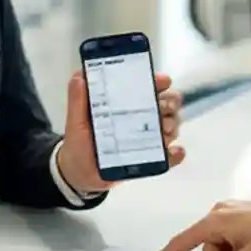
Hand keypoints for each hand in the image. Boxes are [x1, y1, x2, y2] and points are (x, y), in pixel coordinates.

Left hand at [57, 70, 184, 193]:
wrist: (80, 174)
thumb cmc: (78, 144)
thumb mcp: (75, 121)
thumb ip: (77, 100)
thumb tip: (79, 77)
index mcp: (125, 104)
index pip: (147, 87)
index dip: (158, 81)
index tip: (162, 81)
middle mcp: (140, 118)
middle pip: (167, 104)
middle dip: (170, 103)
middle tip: (163, 108)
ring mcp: (147, 138)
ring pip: (171, 126)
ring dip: (171, 126)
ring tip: (162, 131)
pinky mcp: (149, 158)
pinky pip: (169, 156)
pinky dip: (174, 154)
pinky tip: (172, 152)